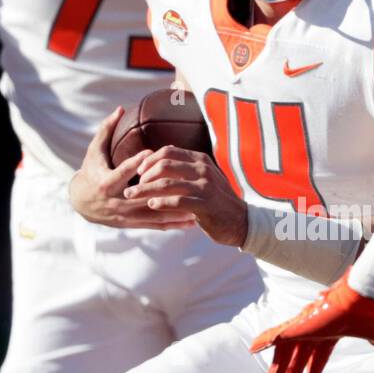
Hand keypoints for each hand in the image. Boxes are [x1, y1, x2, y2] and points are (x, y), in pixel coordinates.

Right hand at [70, 110, 195, 229]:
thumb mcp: (94, 151)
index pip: (122, 172)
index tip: (151, 153)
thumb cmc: (91, 171)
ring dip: (174, 211)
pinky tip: (191, 222)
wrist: (81, 203)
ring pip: (152, 214)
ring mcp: (124, 215)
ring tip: (196, 208)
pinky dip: (173, 224)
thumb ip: (106, 130)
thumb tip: (120, 109)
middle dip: (163, 191)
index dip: (135, 163)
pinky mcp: (131, 223)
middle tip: (185, 185)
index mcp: (106, 182)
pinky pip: (154, 225)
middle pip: (142, 196)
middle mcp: (116, 201)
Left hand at [122, 144, 247, 246]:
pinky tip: (151, 205)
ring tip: (132, 195)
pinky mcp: (205, 205)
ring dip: (145, 190)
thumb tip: (163, 158)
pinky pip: (177, 201)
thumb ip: (188, 168)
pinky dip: (161, 203)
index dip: (150, 159)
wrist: (241, 221)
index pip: (169, 151)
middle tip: (133, 186)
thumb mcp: (206, 177)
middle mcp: (203, 170)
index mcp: (201, 160)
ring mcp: (205, 187)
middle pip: (165, 164)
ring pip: (167, 184)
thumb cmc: (218, 200)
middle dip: (144, 175)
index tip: (139, 171)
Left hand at [250, 271, 373, 372]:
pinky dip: (264, 340)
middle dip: (291, 372)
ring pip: (286, 350)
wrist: (366, 298)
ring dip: (277, 367)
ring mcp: (306, 325)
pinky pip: (275, 334)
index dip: (313, 370)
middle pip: (299, 355)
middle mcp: (317, 328)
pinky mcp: (298, 324)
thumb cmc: (372, 312)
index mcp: (333, 333)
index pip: (319, 355)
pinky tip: (253, 349)